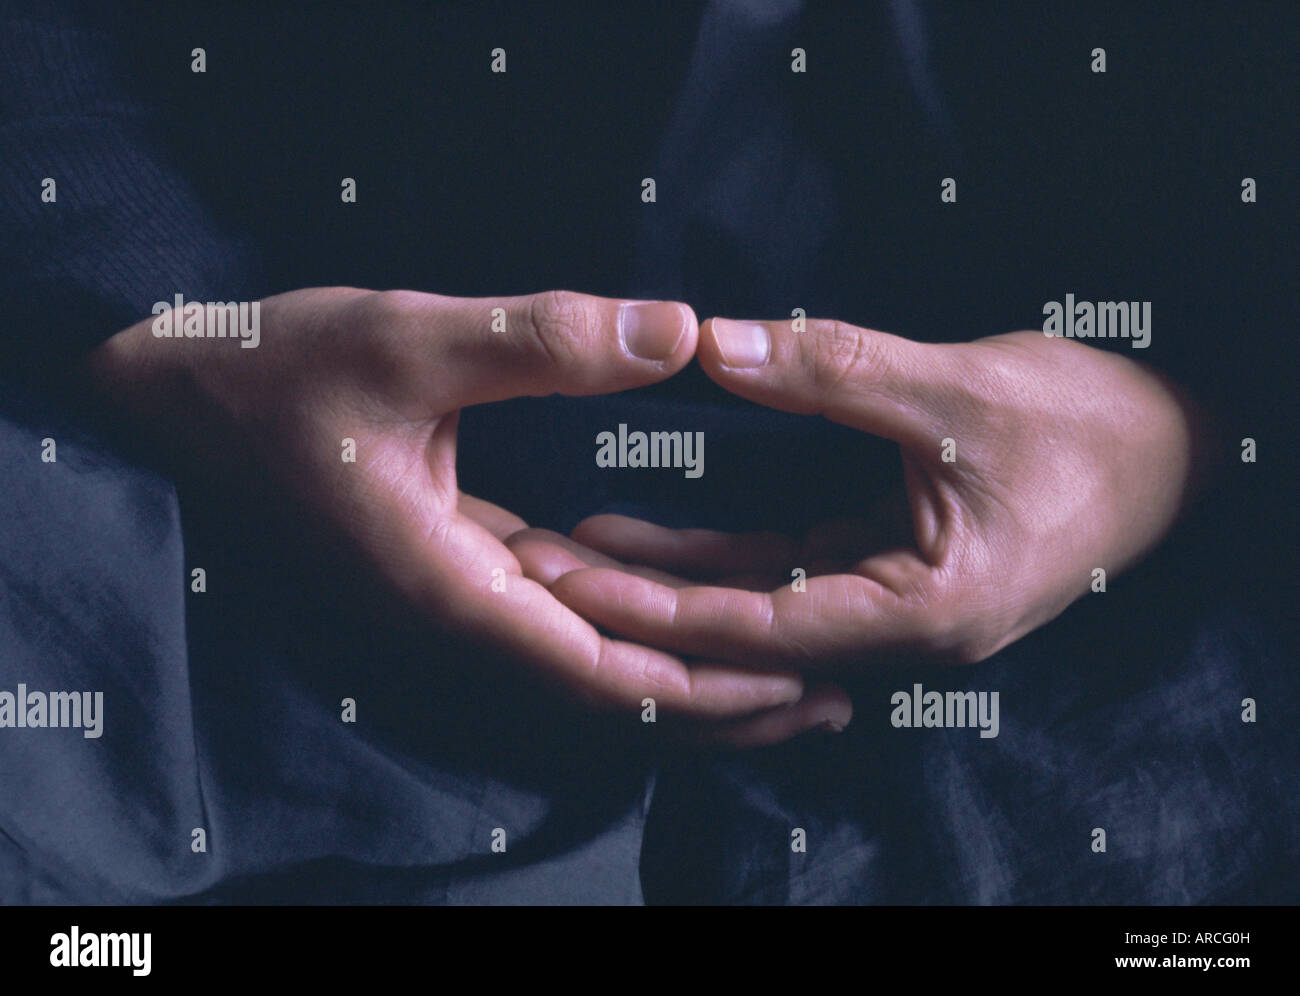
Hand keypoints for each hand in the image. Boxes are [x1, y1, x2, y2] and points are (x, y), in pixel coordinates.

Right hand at [86, 288, 852, 742]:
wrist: (177, 393)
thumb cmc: (276, 370)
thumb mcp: (407, 340)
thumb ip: (541, 339)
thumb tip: (680, 331)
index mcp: (452, 588)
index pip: (602, 673)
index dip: (706, 685)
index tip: (798, 685)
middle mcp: (460, 615)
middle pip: (612, 688)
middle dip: (720, 699)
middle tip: (829, 698)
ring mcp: (457, 597)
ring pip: (592, 656)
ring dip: (686, 664)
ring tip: (787, 664)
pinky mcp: (459, 566)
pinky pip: (564, 612)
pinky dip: (636, 616)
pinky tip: (692, 597)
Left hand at [536, 318, 1204, 669]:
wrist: (1175, 449)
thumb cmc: (1094, 426)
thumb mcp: (962, 390)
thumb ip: (836, 368)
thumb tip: (716, 346)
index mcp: (926, 614)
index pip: (761, 626)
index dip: (659, 603)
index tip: (571, 576)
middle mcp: (901, 631)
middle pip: (742, 635)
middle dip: (641, 604)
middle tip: (540, 569)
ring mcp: (893, 609)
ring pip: (755, 610)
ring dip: (668, 585)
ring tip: (571, 553)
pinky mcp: (888, 577)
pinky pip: (783, 580)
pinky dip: (716, 562)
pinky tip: (648, 542)